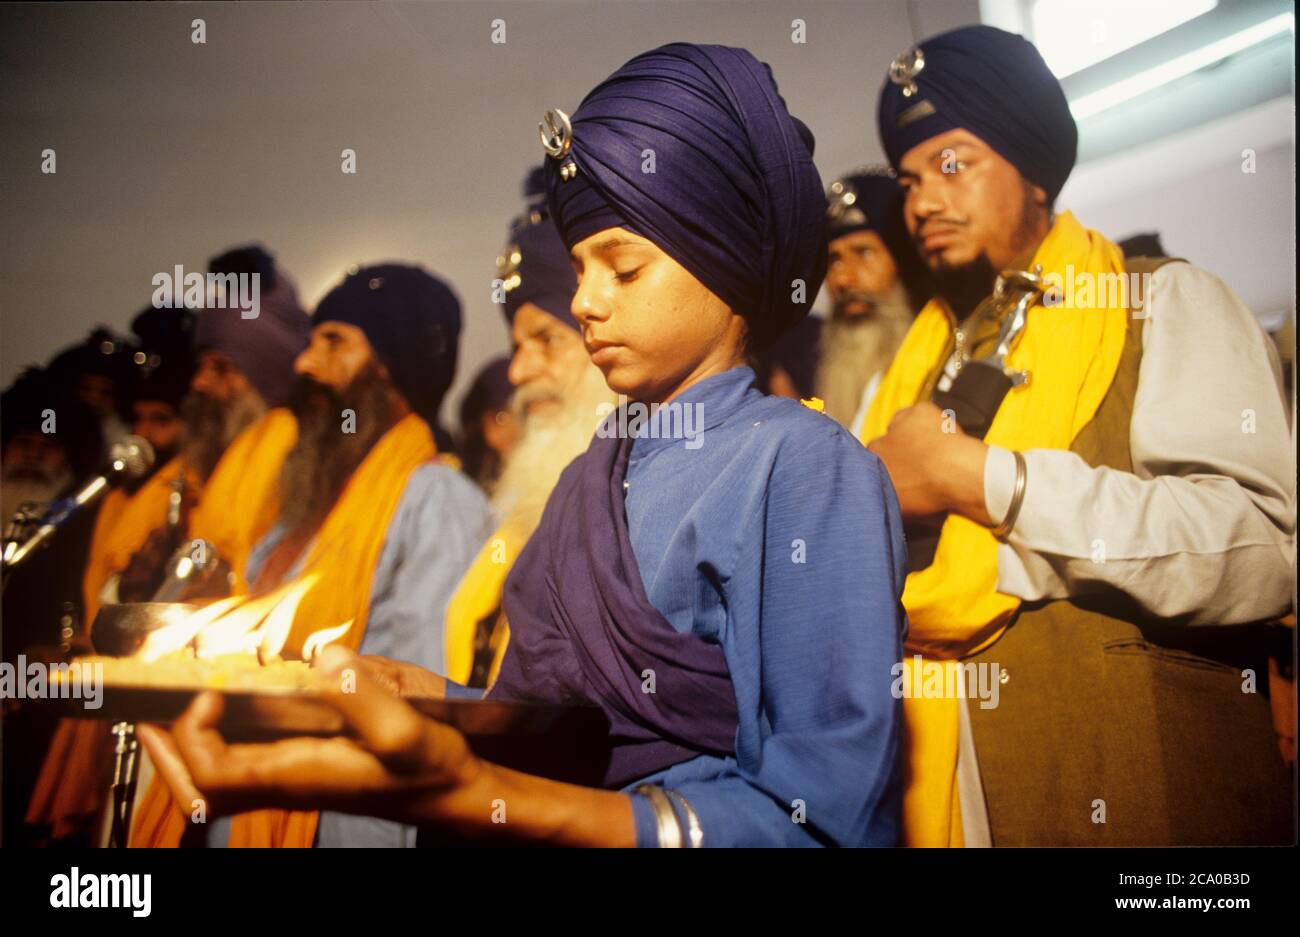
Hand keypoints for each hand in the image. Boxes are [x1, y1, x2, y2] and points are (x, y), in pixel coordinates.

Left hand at [138, 646, 478, 822]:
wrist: (453, 793)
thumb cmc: (430, 769)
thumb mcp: (406, 729)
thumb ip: (363, 692)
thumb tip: (322, 656)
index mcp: (300, 775)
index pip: (214, 772)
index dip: (193, 734)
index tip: (207, 690)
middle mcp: (286, 783)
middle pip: (199, 789)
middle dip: (166, 750)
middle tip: (147, 707)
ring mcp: (291, 780)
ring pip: (213, 782)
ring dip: (184, 747)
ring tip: (171, 705)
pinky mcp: (302, 771)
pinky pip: (238, 767)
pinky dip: (215, 741)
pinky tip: (224, 709)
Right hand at [868, 401, 991, 523]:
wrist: (959, 478)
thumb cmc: (931, 496)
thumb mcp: (901, 510)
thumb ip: (888, 501)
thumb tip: (889, 502)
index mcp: (871, 469)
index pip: (874, 468)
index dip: (891, 473)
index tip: (905, 479)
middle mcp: (878, 444)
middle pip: (887, 447)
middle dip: (900, 455)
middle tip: (921, 469)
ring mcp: (898, 425)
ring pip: (902, 429)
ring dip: (913, 438)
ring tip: (934, 455)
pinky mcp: (920, 411)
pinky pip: (922, 415)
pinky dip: (931, 423)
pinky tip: (942, 438)